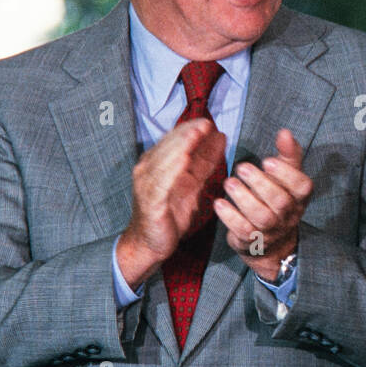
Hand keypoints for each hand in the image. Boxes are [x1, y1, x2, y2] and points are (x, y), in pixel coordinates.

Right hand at [117, 117, 226, 288]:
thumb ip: (203, 163)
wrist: (150, 243)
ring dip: (182, 144)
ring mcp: (146, 183)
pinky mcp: (150, 200)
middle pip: (170, 145)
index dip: (192, 130)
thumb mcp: (191, 184)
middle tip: (207, 123)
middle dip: (189, 132)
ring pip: (165, 158)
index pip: (174, 140)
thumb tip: (219, 138)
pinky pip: (161, 181)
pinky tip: (185, 158)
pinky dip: (173, 168)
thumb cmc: (170, 214)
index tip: (209, 123)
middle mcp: (148, 169)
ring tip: (197, 132)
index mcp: (157, 164)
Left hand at [214, 128, 312, 281]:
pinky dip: (230, 217)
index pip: (302, 186)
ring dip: (244, 198)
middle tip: (241, 167)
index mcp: (300, 197)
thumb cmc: (275, 197)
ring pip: (262, 217)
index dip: (287, 174)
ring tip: (229, 182)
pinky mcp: (252, 240)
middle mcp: (289, 215)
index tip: (267, 160)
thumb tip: (285, 132)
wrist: (270, 240)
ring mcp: (272, 231)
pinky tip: (219, 202)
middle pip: (280, 201)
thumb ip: (287, 154)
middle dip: (260, 183)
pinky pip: (243, 230)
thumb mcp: (285, 175)